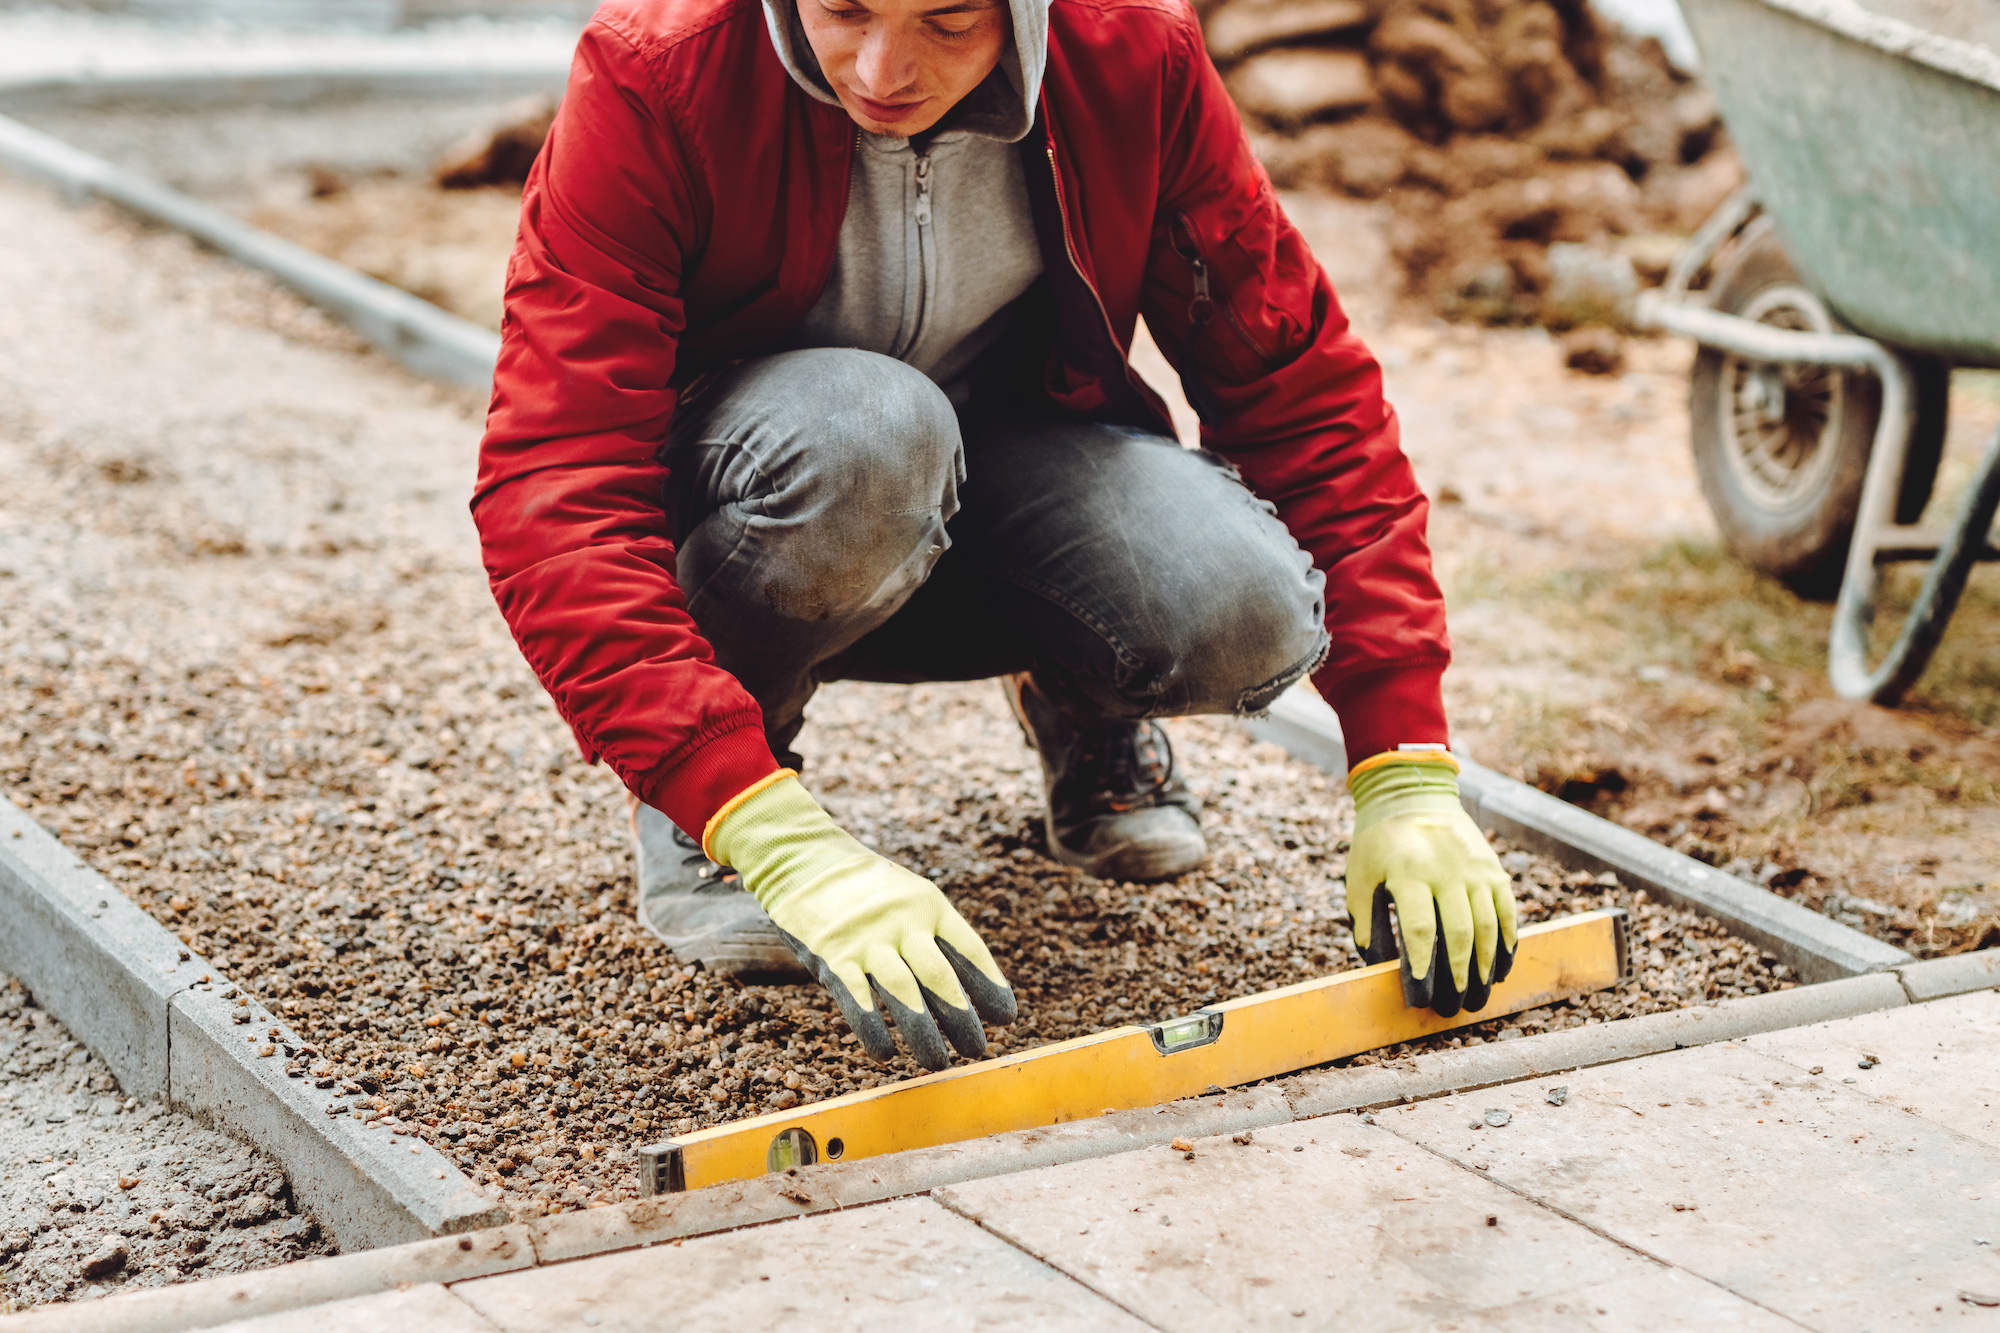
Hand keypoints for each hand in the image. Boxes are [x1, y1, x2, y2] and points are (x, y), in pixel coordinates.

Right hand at [706, 774, 1016, 1069]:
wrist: (804, 859)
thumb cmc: (867, 888)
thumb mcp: (909, 896)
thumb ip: (934, 935)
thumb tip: (969, 988)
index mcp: (928, 905)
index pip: (968, 949)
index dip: (989, 985)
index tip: (1005, 1017)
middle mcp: (902, 922)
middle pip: (940, 977)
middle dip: (961, 1017)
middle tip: (977, 1050)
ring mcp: (866, 939)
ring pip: (904, 993)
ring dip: (923, 1033)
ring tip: (938, 1063)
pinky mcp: (832, 956)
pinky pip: (857, 999)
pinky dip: (873, 1029)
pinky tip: (886, 1054)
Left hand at [1345, 750, 1517, 1016]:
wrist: (1412, 796)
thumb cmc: (1378, 845)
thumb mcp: (1359, 876)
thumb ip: (1366, 920)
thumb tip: (1377, 967)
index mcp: (1408, 872)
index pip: (1421, 926)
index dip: (1423, 964)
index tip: (1421, 994)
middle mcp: (1446, 871)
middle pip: (1460, 932)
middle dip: (1458, 975)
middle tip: (1452, 1007)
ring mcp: (1475, 870)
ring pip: (1487, 926)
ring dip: (1484, 967)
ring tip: (1477, 996)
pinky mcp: (1493, 870)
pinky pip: (1507, 912)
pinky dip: (1506, 943)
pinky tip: (1500, 968)